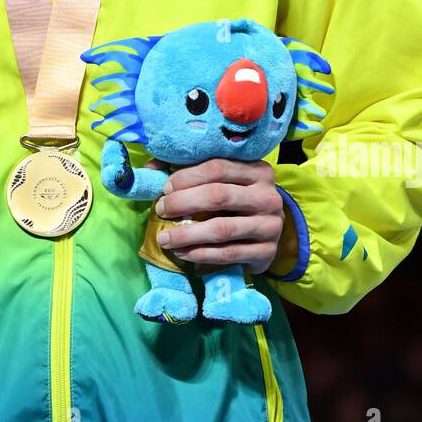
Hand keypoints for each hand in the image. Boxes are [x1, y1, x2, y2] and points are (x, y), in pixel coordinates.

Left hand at [149, 157, 285, 272]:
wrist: (268, 233)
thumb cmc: (237, 201)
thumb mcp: (224, 181)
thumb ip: (192, 170)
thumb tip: (151, 167)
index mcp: (258, 170)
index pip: (218, 168)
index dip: (187, 177)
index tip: (165, 188)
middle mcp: (268, 196)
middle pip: (218, 196)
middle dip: (183, 203)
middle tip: (160, 210)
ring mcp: (270, 226)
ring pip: (221, 229)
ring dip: (187, 235)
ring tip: (164, 238)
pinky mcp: (267, 252)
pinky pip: (227, 254)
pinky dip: (200, 254)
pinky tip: (182, 253)